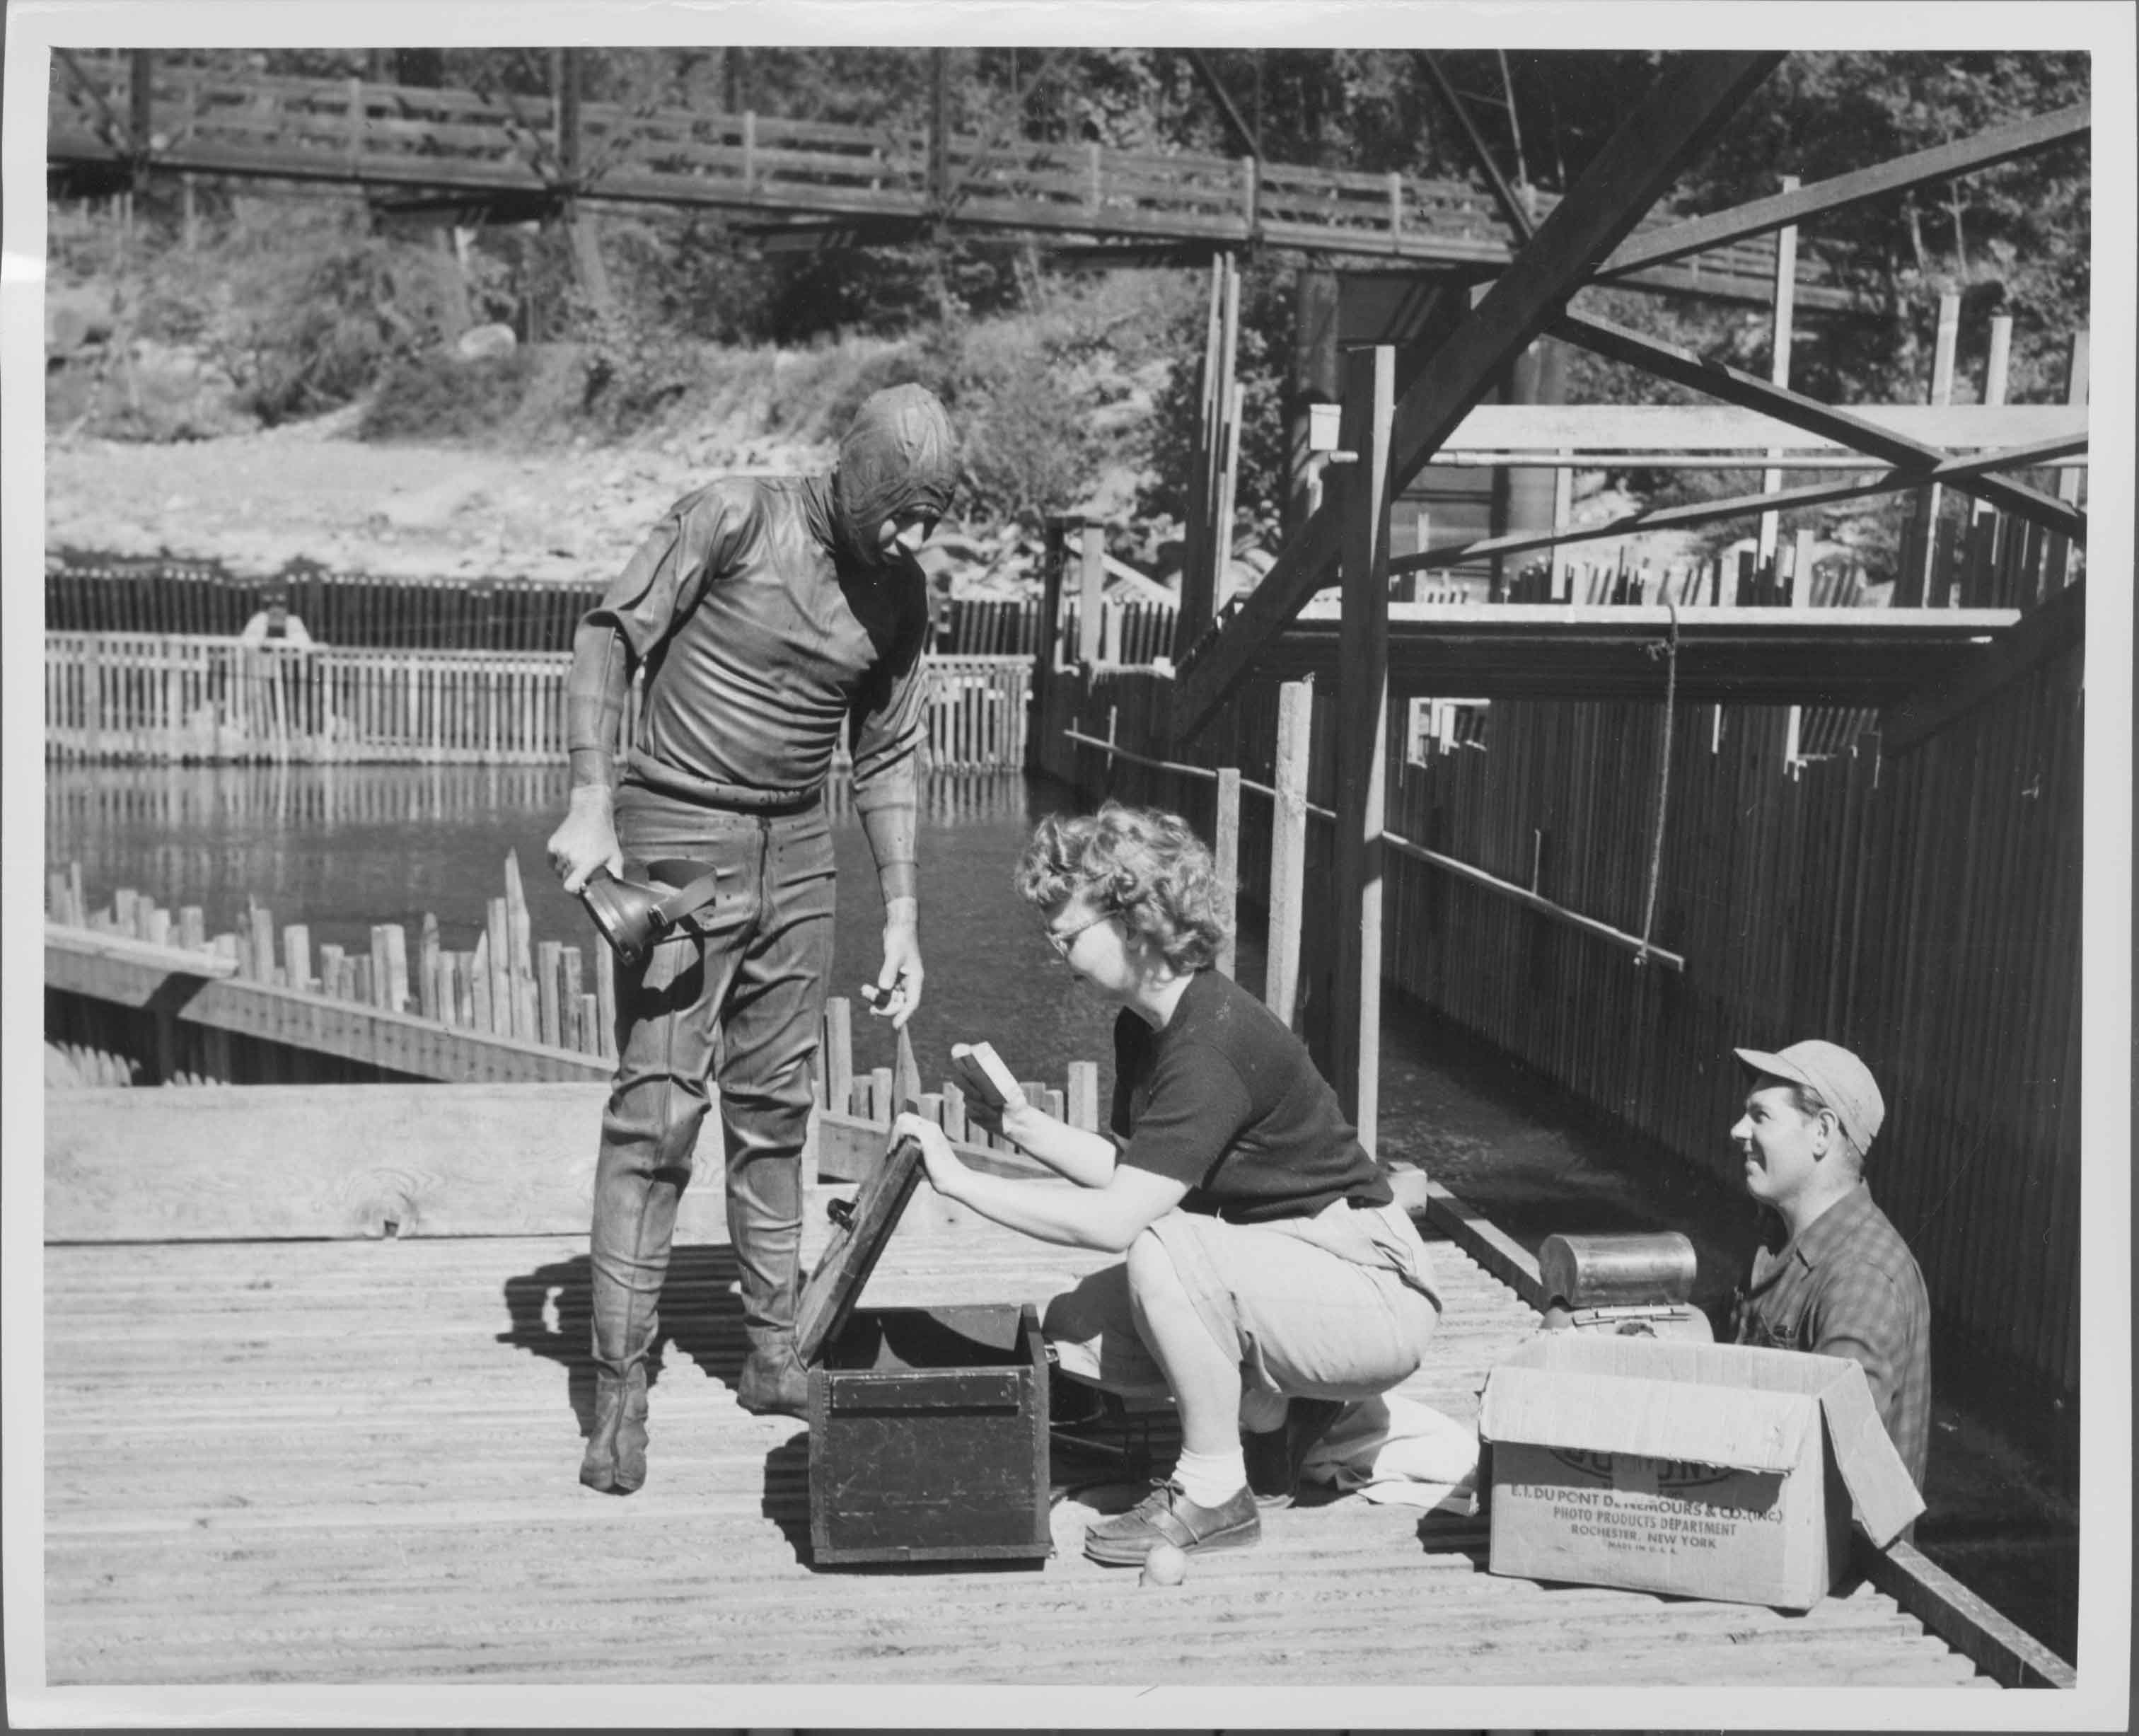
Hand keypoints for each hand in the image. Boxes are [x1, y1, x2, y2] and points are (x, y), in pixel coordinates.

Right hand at [547, 787, 621, 894]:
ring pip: (558, 870)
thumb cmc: (604, 835)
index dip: (573, 892)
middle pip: (564, 879)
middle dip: (572, 879)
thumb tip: (617, 887)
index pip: (570, 886)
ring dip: (565, 869)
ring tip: (576, 860)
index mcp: (585, 863)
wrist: (590, 812)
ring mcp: (560, 850)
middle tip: (581, 873)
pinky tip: (568, 855)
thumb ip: (616, 873)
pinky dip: (557, 861)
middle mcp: (571, 857)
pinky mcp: (553, 844)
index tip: (579, 891)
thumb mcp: (615, 855)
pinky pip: (551, 860)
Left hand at [868, 908, 923, 1029]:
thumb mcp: (894, 954)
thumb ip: (888, 971)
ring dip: (877, 998)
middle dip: (886, 1007)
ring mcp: (901, 979)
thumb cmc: (900, 937)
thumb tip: (883, 989)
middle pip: (899, 1004)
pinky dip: (875, 992)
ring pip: (890, 998)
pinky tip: (864, 989)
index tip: (894, 1026)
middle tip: (872, 1009)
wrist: (898, 925)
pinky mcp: (893, 975)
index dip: (904, 1015)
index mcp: (915, 979)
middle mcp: (909, 982)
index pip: (911, 1003)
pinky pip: (885, 990)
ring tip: (864, 991)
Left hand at [893, 1112, 963, 1198]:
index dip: (899, 1129)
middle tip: (892, 1148)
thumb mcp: (927, 1157)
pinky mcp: (927, 1139)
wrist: (954, 1180)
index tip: (894, 1144)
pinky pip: (905, 1128)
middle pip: (905, 1116)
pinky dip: (897, 1137)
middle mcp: (932, 1127)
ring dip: (894, 1134)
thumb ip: (917, 1149)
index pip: (911, 1119)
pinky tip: (895, 1148)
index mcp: (933, 1129)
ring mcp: (930, 1131)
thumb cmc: (941, 1173)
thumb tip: (900, 1149)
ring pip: (903, 1120)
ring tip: (892, 1149)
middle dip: (894, 1130)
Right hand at [950, 1052, 1029, 1139]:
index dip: (960, 1061)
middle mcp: (972, 1085)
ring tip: (994, 1110)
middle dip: (966, 1086)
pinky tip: (992, 1115)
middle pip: (958, 1079)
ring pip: (967, 1099)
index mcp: (980, 1075)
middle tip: (980, 1095)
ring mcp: (970, 1099)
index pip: (964, 1065)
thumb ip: (1001, 1080)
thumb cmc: (1014, 1100)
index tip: (964, 1063)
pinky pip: (970, 1111)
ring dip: (980, 1105)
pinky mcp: (971, 1112)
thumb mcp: (1010, 1087)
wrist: (1017, 1120)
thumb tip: (992, 1075)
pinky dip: (981, 1113)